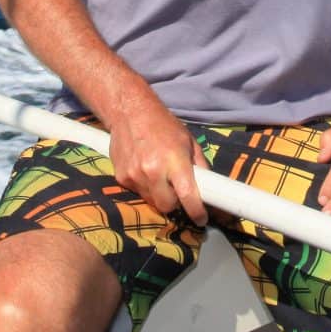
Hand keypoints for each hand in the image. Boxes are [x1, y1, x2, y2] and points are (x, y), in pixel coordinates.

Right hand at [107, 108, 209, 225]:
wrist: (129, 112)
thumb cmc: (163, 125)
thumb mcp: (188, 141)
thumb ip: (199, 165)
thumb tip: (209, 187)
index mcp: (174, 161)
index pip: (187, 196)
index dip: (196, 212)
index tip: (201, 219)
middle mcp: (153, 171)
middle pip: (167, 206)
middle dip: (174, 203)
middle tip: (176, 191)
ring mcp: (134, 175)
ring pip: (151, 201)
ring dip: (158, 194)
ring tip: (158, 175)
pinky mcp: (121, 178)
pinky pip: (138, 192)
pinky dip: (144, 186)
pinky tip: (144, 168)